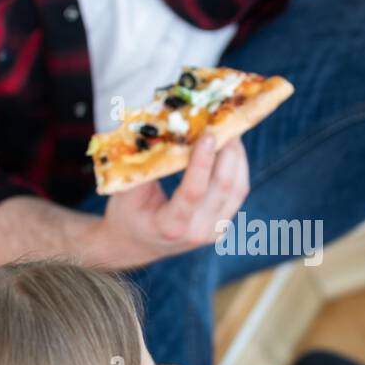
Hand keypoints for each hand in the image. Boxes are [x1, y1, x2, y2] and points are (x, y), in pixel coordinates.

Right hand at [98, 133, 248, 267]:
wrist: (136, 243)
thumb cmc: (128, 213)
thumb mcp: (126, 191)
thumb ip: (144, 165)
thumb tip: (162, 128)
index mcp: (169, 226)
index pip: (192, 193)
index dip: (202, 163)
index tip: (208, 134)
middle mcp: (197, 232)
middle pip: (222, 188)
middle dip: (227, 151)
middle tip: (224, 121)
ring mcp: (213, 231)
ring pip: (237, 189)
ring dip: (236, 156)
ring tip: (230, 129)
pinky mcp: (223, 224)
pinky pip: (238, 192)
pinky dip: (237, 166)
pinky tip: (231, 147)